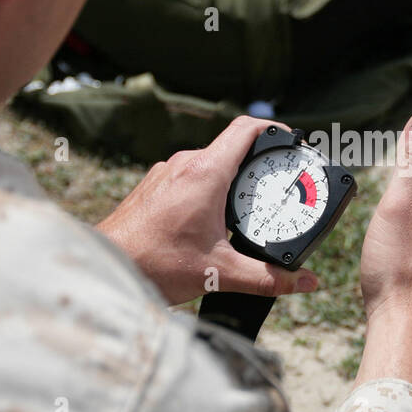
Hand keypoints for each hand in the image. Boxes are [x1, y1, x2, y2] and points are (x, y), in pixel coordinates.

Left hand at [96, 116, 319, 305]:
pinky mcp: (152, 186)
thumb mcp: (221, 273)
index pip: (246, 129)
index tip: (291, 140)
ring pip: (208, 164)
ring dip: (230, 181)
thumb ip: (267, 278)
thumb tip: (306, 282)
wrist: (106, 267)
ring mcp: (164, 173)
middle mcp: (184, 164)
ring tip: (245, 209)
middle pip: (231, 149)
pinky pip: (188, 177)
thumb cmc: (155, 264)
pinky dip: (207, 191)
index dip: (274, 129)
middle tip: (276, 186)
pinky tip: (209, 221)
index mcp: (205, 173)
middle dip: (256, 166)